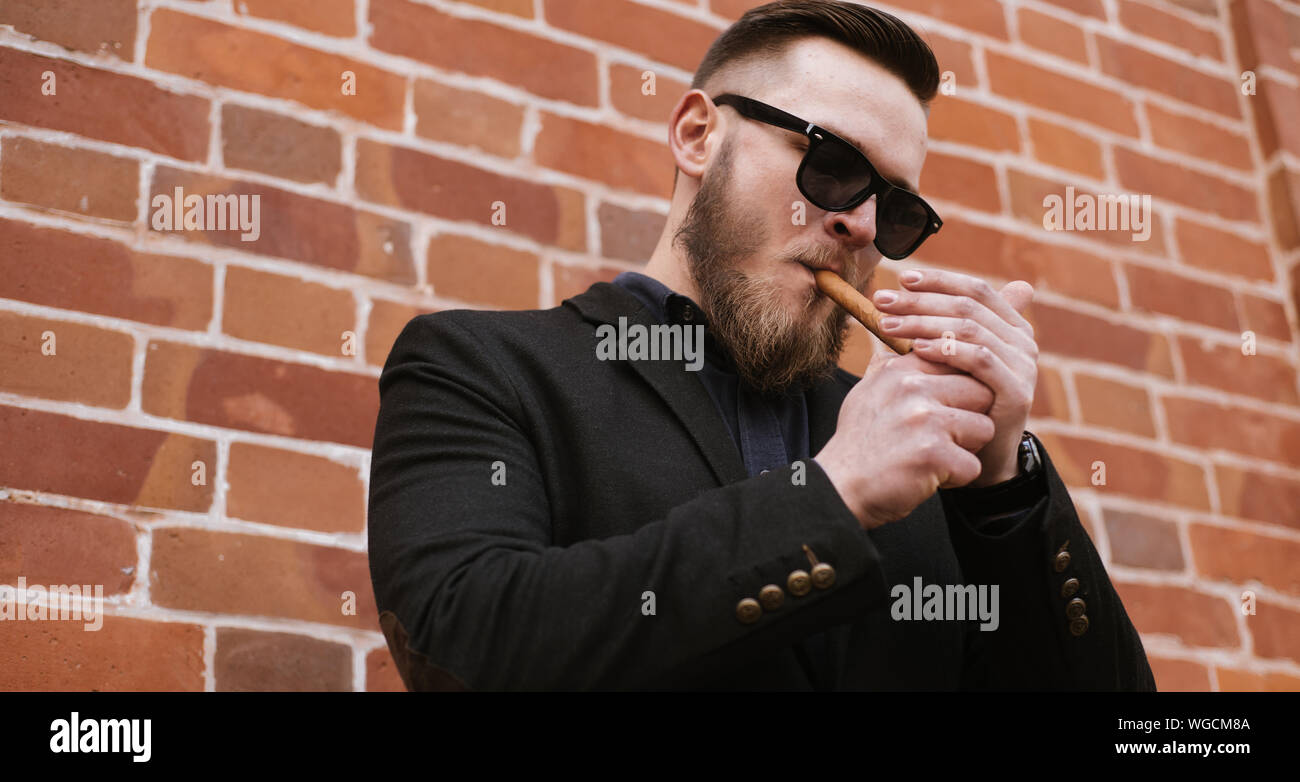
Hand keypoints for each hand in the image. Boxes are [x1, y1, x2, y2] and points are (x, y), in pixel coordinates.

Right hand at [816, 350, 994, 529]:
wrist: (840, 488)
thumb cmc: (859, 443)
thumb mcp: (866, 392)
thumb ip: (887, 365)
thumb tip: (890, 339)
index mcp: (900, 369)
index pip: (959, 361)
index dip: (961, 390)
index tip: (945, 409)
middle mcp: (912, 388)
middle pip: (982, 392)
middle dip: (970, 418)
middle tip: (942, 437)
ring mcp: (923, 419)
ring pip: (984, 428)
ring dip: (965, 449)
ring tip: (933, 457)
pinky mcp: (933, 454)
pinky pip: (974, 465)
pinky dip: (955, 478)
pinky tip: (928, 476)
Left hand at [872, 270, 1036, 486]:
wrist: (978, 455)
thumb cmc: (957, 402)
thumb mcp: (944, 358)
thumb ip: (933, 325)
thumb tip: (905, 285)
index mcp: (1010, 325)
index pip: (976, 290)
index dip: (939, 281)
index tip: (902, 279)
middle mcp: (1022, 340)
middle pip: (968, 306)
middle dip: (921, 300)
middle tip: (883, 300)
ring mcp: (1022, 365)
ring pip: (970, 329)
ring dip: (924, 322)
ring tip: (888, 324)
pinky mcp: (1016, 392)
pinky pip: (979, 360)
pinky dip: (946, 350)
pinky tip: (916, 348)